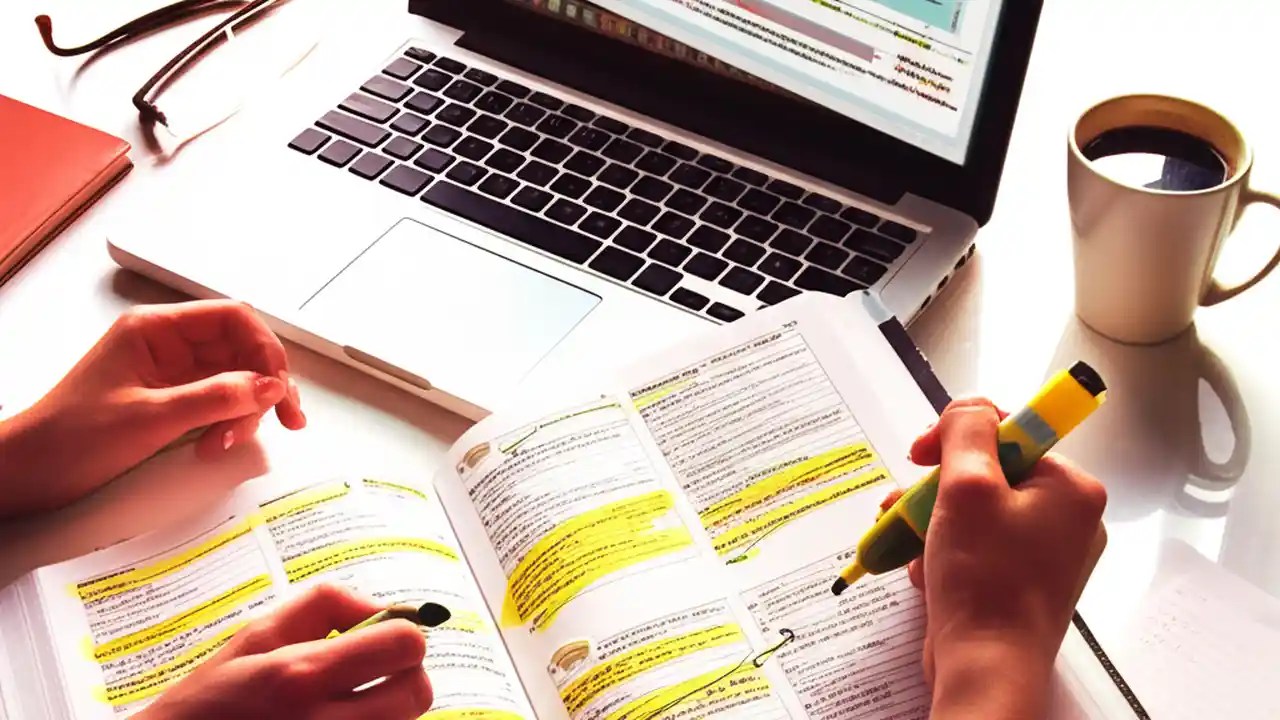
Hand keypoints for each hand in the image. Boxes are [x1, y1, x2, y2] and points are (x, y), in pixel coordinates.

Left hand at [0, 300, 305, 515]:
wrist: (29, 474)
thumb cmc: (72, 438)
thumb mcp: (150, 418)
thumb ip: (215, 398)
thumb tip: (271, 386)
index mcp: (156, 330)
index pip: (233, 319)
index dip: (265, 348)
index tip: (278, 386)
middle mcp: (169, 346)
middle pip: (242, 352)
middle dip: (263, 387)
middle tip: (283, 421)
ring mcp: (172, 376)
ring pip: (236, 382)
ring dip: (245, 413)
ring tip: (224, 444)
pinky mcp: (173, 404)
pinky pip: (219, 406)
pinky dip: (229, 425)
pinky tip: (217, 445)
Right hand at [136, 584, 432, 719]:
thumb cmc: (212, 698)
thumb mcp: (257, 635)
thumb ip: (327, 604)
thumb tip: (386, 607)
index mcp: (300, 675)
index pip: (404, 646)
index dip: (401, 635)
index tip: (381, 638)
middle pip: (417, 694)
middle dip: (403, 676)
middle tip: (372, 673)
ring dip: (388, 709)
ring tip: (348, 703)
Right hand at [899, 398, 1106, 718]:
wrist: (986, 667)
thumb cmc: (985, 583)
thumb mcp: (967, 488)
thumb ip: (966, 432)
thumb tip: (970, 407)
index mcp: (1072, 488)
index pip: (1011, 429)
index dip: (958, 435)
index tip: (921, 454)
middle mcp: (1068, 517)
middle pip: (990, 470)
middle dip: (937, 485)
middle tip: (905, 502)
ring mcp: (1046, 552)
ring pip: (978, 510)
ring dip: (934, 517)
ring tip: (906, 536)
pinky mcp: (1022, 581)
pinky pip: (978, 544)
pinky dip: (945, 548)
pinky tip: (926, 566)